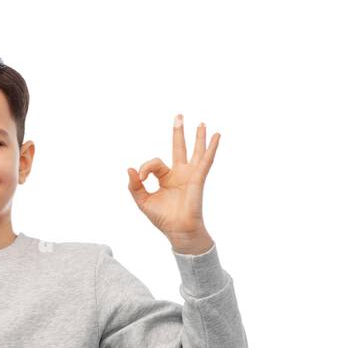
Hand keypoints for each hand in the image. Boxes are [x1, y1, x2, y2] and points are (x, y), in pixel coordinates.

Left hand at [126, 114, 217, 254]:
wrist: (178, 231)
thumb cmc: (163, 219)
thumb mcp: (143, 201)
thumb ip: (135, 186)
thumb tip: (129, 169)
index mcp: (166, 178)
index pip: (155, 163)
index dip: (145, 167)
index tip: (140, 177)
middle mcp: (179, 174)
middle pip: (179, 148)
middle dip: (178, 133)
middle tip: (178, 116)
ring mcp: (190, 175)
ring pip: (195, 151)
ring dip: (198, 137)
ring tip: (201, 123)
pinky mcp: (198, 178)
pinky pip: (206, 160)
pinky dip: (212, 147)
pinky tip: (217, 135)